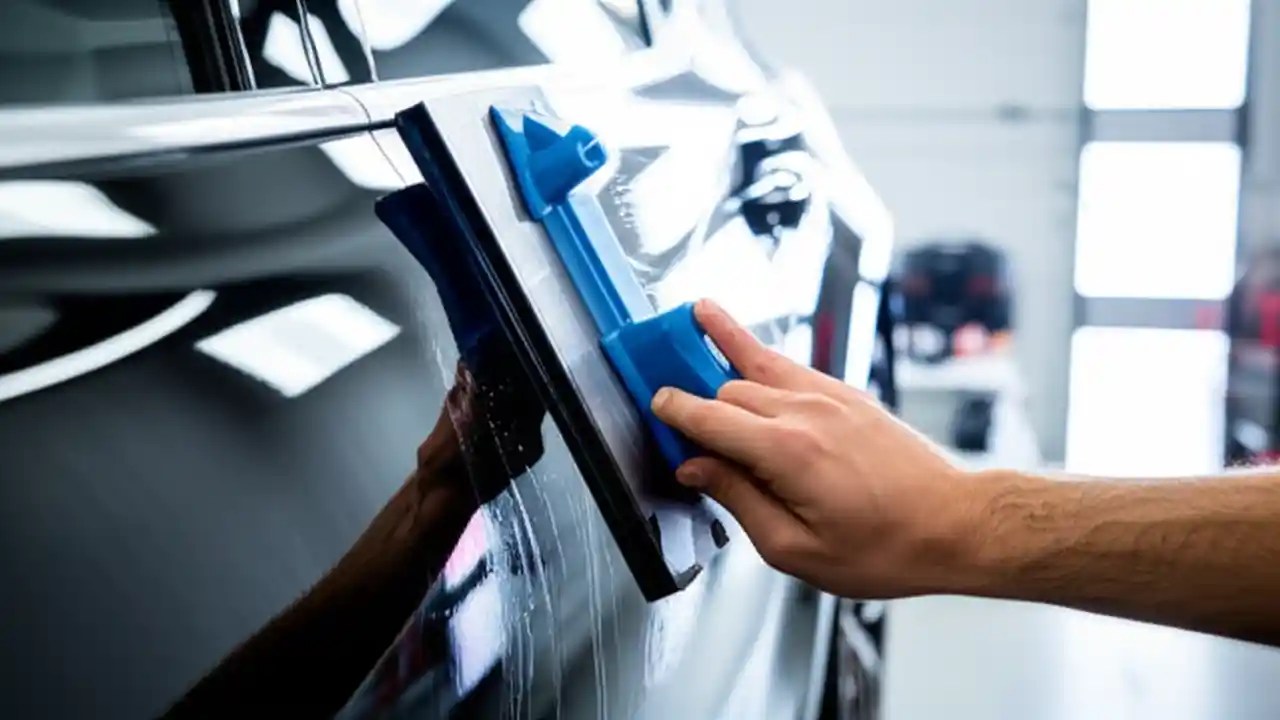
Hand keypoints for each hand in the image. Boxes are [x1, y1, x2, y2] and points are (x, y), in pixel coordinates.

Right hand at [651, 300, 980, 597]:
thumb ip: (737, 500)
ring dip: (722, 347)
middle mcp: (804, 413)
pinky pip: (790, 364)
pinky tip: (745, 341)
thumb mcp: (795, 548)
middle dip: (698, 400)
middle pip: (727, 390)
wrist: (952, 524)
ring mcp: (828, 396)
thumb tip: (697, 469)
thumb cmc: (884, 546)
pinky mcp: (846, 394)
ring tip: (695, 315)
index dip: (674, 410)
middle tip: (677, 412)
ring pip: (757, 365)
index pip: (709, 418)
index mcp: (786, 454)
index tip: (654, 404)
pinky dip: (760, 350)